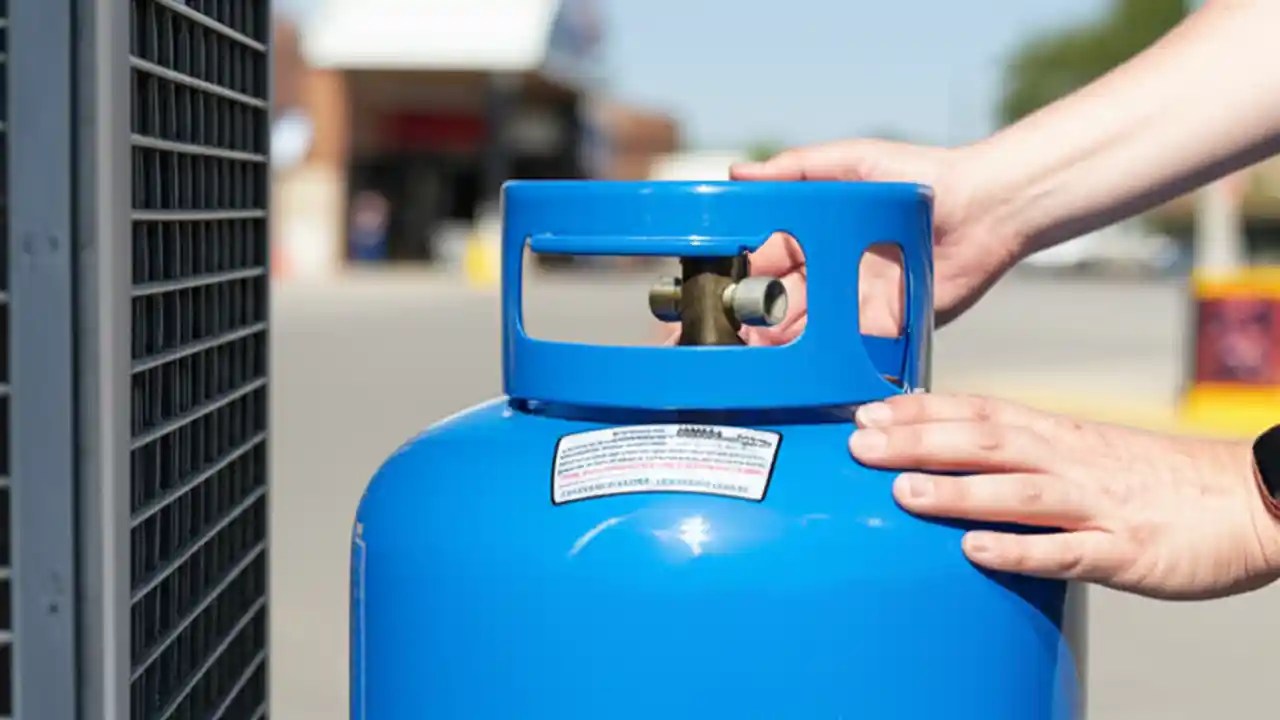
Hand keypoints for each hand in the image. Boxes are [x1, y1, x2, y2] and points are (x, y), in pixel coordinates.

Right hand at [665, 139, 1024, 345]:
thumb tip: (738, 173)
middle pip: (774, 306)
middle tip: (709, 340)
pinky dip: (816, 365)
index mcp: (818, 240)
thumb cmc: (920, 178)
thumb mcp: (851, 161)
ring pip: (801, 334)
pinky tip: (789, 372)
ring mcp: (855, 308)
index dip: (731, 281)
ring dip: (770, 347)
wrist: (983, 210)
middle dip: (741, 324)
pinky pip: (843, 353)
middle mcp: (832, 278)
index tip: (702, 296)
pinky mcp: (884, 332)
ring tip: (741, 356)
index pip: (762, 264)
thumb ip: (795, 168)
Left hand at [848, 393, 1279, 600]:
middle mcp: (1070, 460)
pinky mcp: (1126, 551)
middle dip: (918, 442)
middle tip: (858, 443)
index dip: (921, 411)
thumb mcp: (1084, 452)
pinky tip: (976, 552)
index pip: (979, 411)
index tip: (867, 411)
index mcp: (1058, 435)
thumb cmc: (1156, 481)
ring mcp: (1097, 505)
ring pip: (1018, 493)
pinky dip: (1020, 550)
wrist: (1253, 500)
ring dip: (957, 491)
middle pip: (985, 443)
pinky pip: (1066, 553)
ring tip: (900, 492)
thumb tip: (956, 452)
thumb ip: (1025, 453)